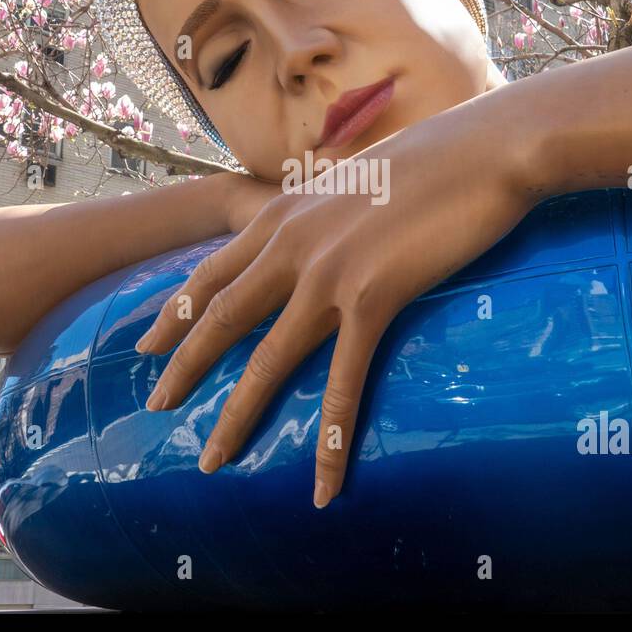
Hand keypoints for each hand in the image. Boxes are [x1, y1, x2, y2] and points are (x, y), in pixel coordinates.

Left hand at [136, 113, 537, 507]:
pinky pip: (344, 383)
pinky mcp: (373, 298)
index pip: (212, 271)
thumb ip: (324, 211)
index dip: (175, 313)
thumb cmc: (433, 159)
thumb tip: (324, 231)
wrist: (484, 149)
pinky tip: (323, 482)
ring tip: (212, 461)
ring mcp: (328, 273)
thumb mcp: (355, 180)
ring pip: (269, 360)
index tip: (147, 348)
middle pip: (222, 318)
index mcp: (283, 213)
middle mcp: (291, 243)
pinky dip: (331, 439)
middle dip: (185, 369)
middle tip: (156, 409)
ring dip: (237, 417)